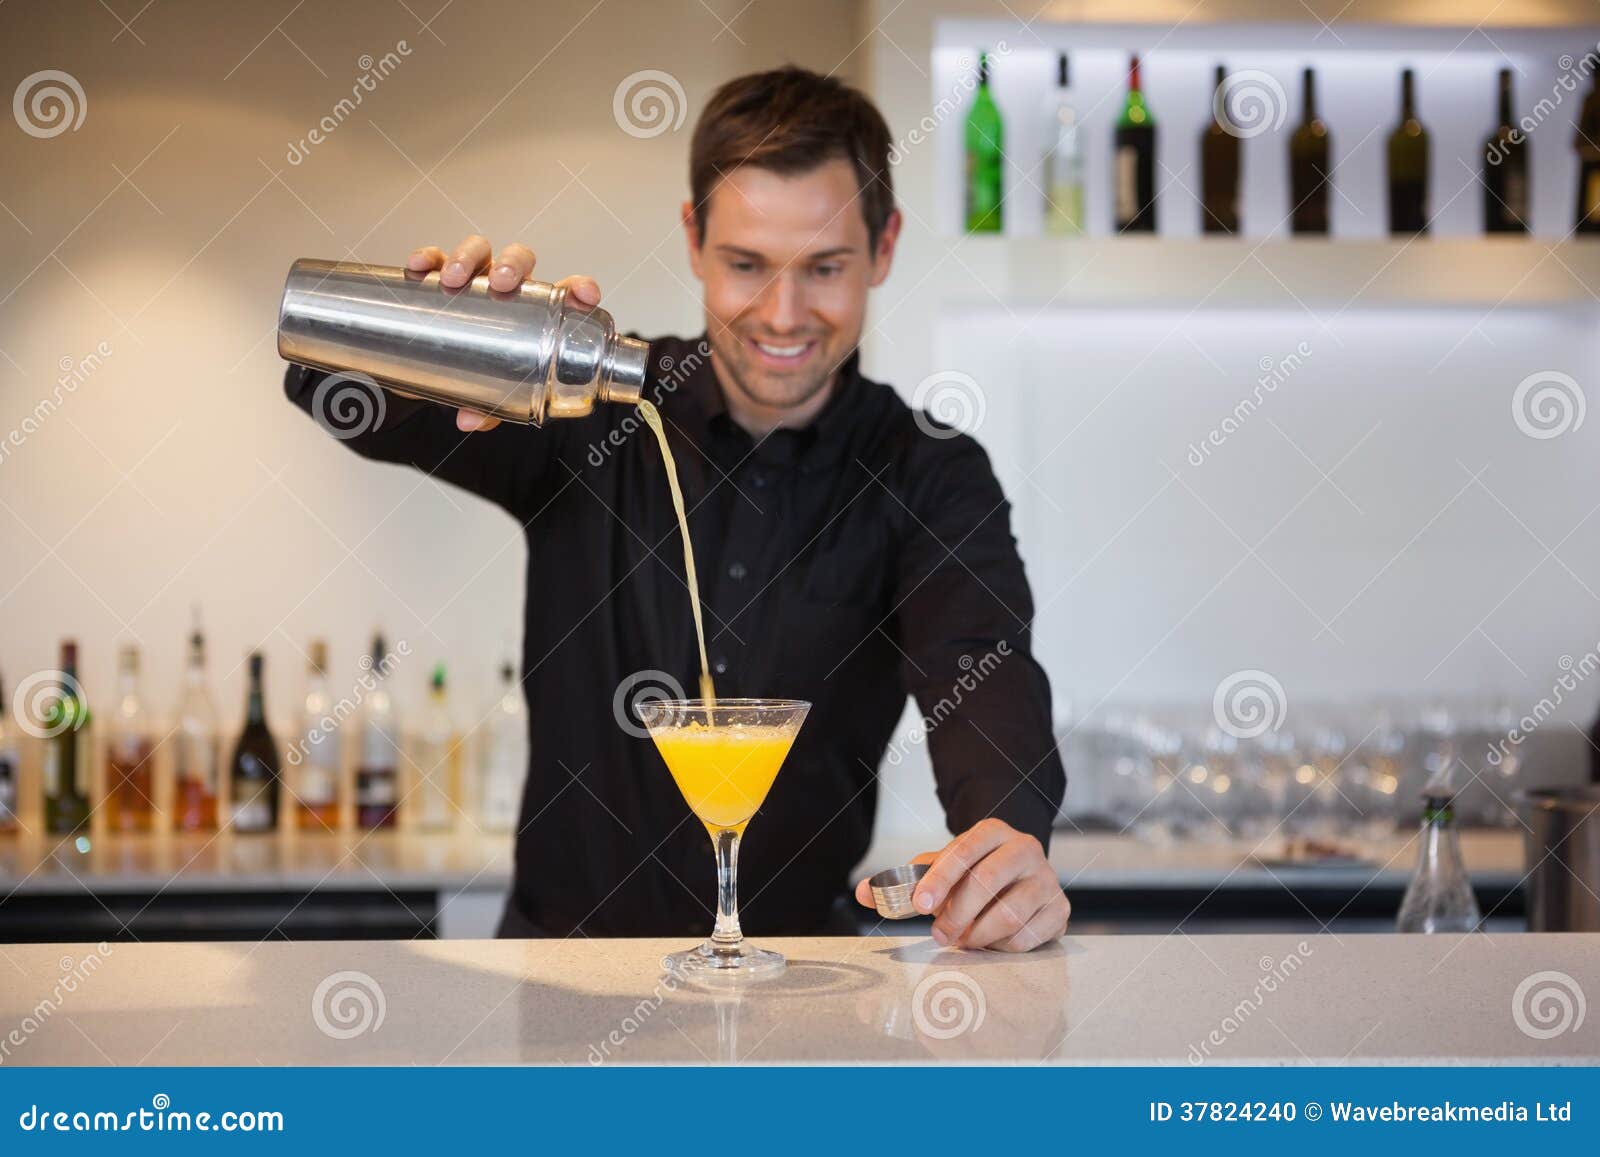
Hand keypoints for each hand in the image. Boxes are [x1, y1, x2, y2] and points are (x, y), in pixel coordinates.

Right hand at [404, 235, 602, 432]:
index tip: (585, 295)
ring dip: (468, 258)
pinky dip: (427, 258)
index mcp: (537, 313)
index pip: (566, 291)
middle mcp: (509, 288)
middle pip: (519, 259)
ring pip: (479, 251)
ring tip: (453, 279)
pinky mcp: (440, 276)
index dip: (580, 288)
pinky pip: (435, 257)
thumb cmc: (483, 372)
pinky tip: (419, 268)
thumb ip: (488, 409)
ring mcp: (475, 278)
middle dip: (512, 264)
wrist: (436, 364)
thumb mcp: (492, 396)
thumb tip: (468, 420)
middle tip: (501, 283)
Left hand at [855, 818, 1069, 951]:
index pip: (964, 851)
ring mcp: (1048, 879)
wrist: (1021, 878)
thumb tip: (863, 892)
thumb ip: (904, 880)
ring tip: (965, 939)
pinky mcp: (1060, 909)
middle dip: (955, 914)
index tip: (919, 904)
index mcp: (993, 831)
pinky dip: (1002, 946)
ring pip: (1008, 914)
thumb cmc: (976, 874)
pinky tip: (992, 941)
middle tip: (938, 935)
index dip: (940, 879)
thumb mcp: (943, 869)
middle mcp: (1025, 849)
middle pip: (986, 882)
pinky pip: (1027, 936)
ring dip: (978, 934)